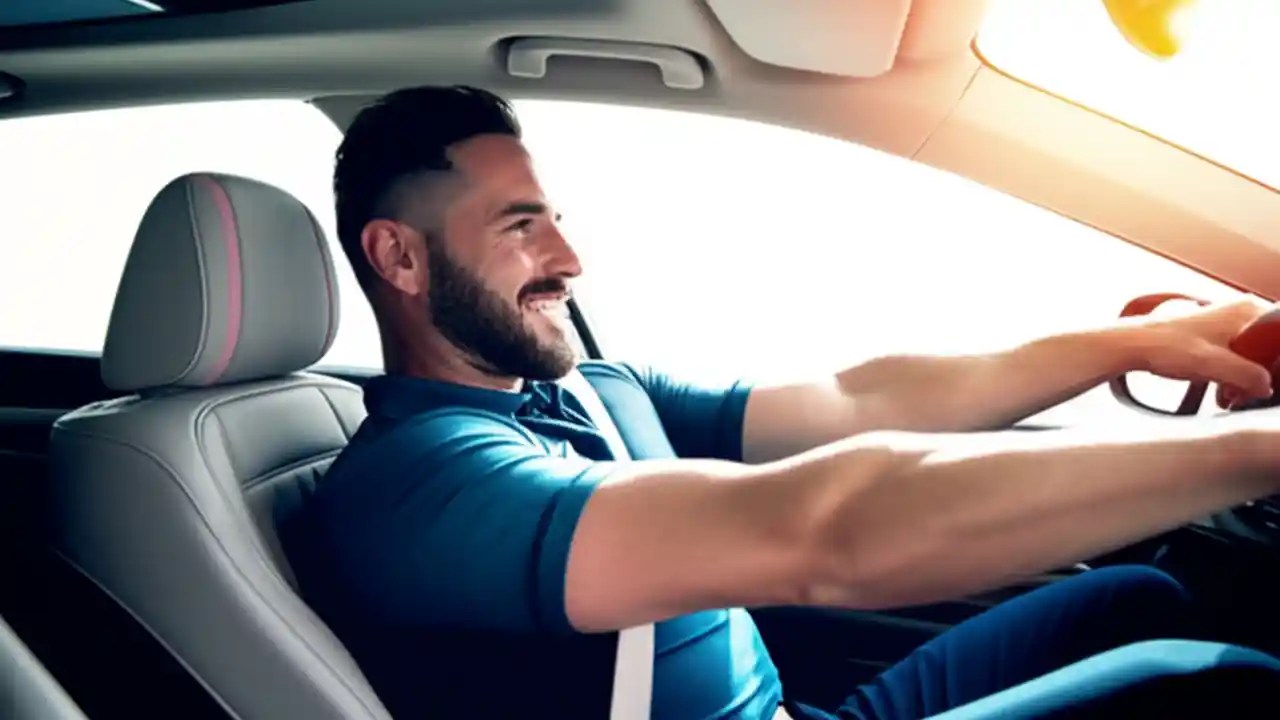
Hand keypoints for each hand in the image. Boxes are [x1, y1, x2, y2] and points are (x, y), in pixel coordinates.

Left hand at [1128, 298, 1274, 408]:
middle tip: (1248, 393)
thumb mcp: (1215, 365)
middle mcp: (1239, 310)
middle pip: (1267, 347)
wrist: (1132, 345)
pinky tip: (1220, 389)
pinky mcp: (1210, 332)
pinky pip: (1233, 354)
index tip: (1269, 381)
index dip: (1277, 363)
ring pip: (1250, 353)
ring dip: (1243, 377)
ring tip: (1230, 395)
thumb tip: (1265, 387)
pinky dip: (1230, 372)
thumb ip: (1248, 377)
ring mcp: (1224, 320)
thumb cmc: (1168, 347)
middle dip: (1259, 373)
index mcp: (1248, 310)